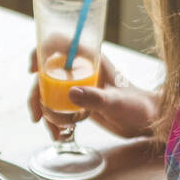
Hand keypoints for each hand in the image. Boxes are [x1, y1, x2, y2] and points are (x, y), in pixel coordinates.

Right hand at [28, 47, 159, 140]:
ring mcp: (78, 85)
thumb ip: (96, 98)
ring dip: (44, 111)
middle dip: (36, 94)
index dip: (41, 52)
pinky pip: (57, 107)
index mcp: (90, 58)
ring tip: (55, 132)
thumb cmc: (138, 106)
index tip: (33, 70)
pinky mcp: (77, 101)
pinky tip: (60, 135)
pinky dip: (53, 121)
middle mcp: (81, 69)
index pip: (59, 44)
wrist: (146, 122)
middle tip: (37, 115)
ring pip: (48, 92)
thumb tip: (70, 93)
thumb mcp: (117, 102)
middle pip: (46, 72)